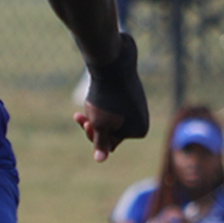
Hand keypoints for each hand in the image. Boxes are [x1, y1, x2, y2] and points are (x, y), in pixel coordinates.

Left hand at [77, 32, 148, 160]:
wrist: (113, 62)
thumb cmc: (106, 97)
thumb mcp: (99, 124)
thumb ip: (100, 143)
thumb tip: (100, 159)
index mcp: (139, 131)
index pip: (111, 144)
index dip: (95, 136)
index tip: (87, 123)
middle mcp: (142, 120)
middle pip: (111, 132)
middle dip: (94, 125)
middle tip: (81, 116)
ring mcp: (137, 107)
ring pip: (109, 119)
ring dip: (95, 115)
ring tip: (86, 104)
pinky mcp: (130, 94)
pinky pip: (114, 106)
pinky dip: (102, 104)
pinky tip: (94, 96)